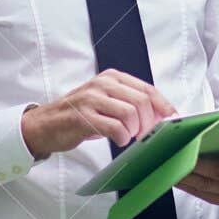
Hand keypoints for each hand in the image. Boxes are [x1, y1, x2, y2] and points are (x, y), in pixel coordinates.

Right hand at [20, 69, 176, 158]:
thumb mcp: (106, 101)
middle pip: (142, 102)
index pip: (147, 89)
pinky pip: (114, 128)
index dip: (164, 106)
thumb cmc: (81, 115)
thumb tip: (162, 115)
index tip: (174, 120)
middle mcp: (102, 83)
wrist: (45, 124)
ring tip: (128, 137)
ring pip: (130, 114)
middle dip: (149, 123)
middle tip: (145, 135)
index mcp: (112, 77)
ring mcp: (91, 99)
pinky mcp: (83, 117)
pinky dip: (122, 137)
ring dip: (135, 131)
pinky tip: (119, 140)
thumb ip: (130, 103)